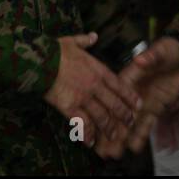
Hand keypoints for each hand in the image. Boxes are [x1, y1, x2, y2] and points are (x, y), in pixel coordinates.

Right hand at [44, 32, 141, 146]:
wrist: (41, 61)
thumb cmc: (56, 51)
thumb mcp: (73, 41)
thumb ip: (85, 41)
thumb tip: (94, 36)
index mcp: (98, 70)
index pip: (119, 85)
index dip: (129, 96)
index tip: (138, 104)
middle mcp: (94, 86)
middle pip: (114, 104)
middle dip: (123, 115)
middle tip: (130, 123)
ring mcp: (83, 98)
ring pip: (101, 116)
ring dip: (108, 127)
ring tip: (113, 136)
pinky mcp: (70, 108)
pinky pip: (82, 124)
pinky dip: (87, 134)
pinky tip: (90, 142)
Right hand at [95, 36, 178, 158]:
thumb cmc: (169, 50)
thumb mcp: (161, 51)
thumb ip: (151, 57)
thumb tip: (141, 60)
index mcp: (132, 76)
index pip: (117, 95)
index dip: (109, 109)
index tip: (100, 122)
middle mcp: (135, 92)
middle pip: (121, 113)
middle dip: (111, 130)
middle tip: (103, 147)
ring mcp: (145, 101)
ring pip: (132, 122)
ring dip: (124, 137)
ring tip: (114, 153)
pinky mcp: (156, 107)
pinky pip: (148, 123)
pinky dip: (142, 135)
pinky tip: (134, 147)